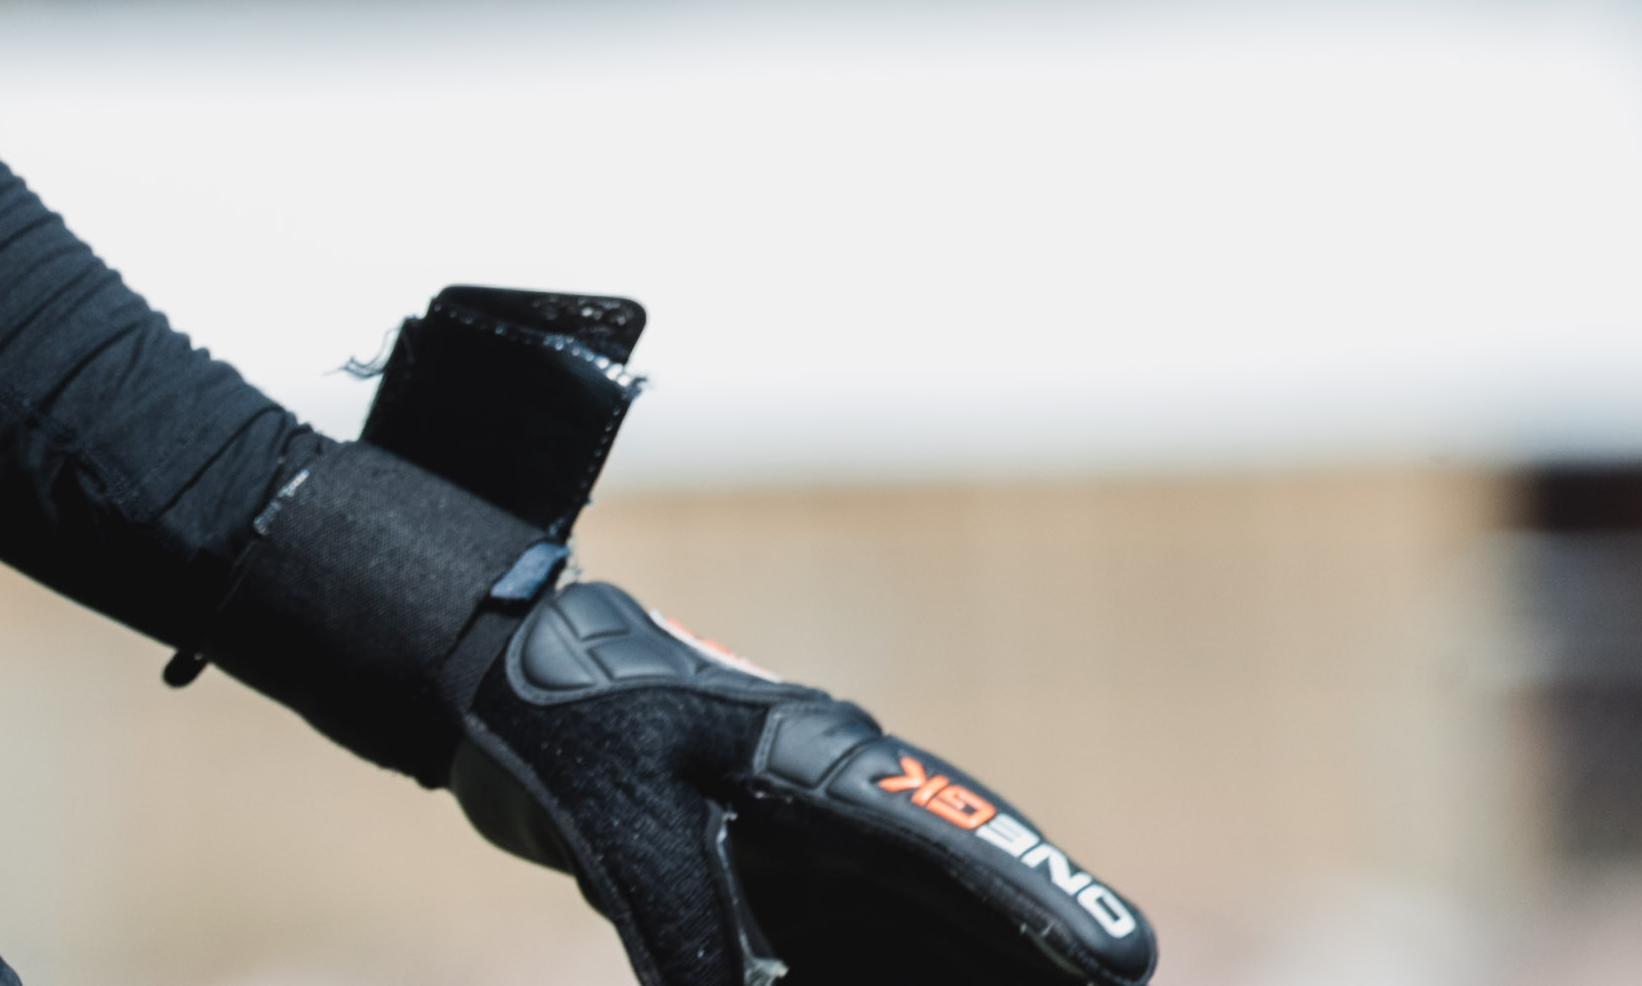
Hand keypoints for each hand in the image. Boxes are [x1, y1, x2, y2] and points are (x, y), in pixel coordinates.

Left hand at [444, 580, 1151, 985]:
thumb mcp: (630, 832)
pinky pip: (861, 954)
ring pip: (929, 939)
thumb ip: (689, 938)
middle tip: (1121, 985)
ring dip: (977, 970)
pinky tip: (936, 982)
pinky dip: (897, 970)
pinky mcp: (787, 893)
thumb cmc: (574, 726)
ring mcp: (828, 852)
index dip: (1040, 907)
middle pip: (971, 904)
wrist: (513, 685)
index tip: (1128, 963)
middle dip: (1039, 958)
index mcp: (826, 760)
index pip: (953, 842)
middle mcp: (850, 807)